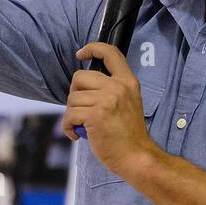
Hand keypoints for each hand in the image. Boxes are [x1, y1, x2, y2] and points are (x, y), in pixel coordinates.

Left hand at [62, 42, 157, 177]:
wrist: (136, 156)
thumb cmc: (128, 134)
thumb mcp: (129, 102)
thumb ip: (112, 89)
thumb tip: (84, 85)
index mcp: (127, 82)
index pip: (110, 53)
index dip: (93, 48)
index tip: (81, 53)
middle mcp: (118, 87)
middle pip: (80, 77)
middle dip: (75, 93)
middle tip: (81, 109)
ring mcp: (106, 100)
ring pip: (72, 98)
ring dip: (72, 114)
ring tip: (83, 126)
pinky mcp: (95, 115)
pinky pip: (69, 115)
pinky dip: (68, 127)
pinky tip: (78, 134)